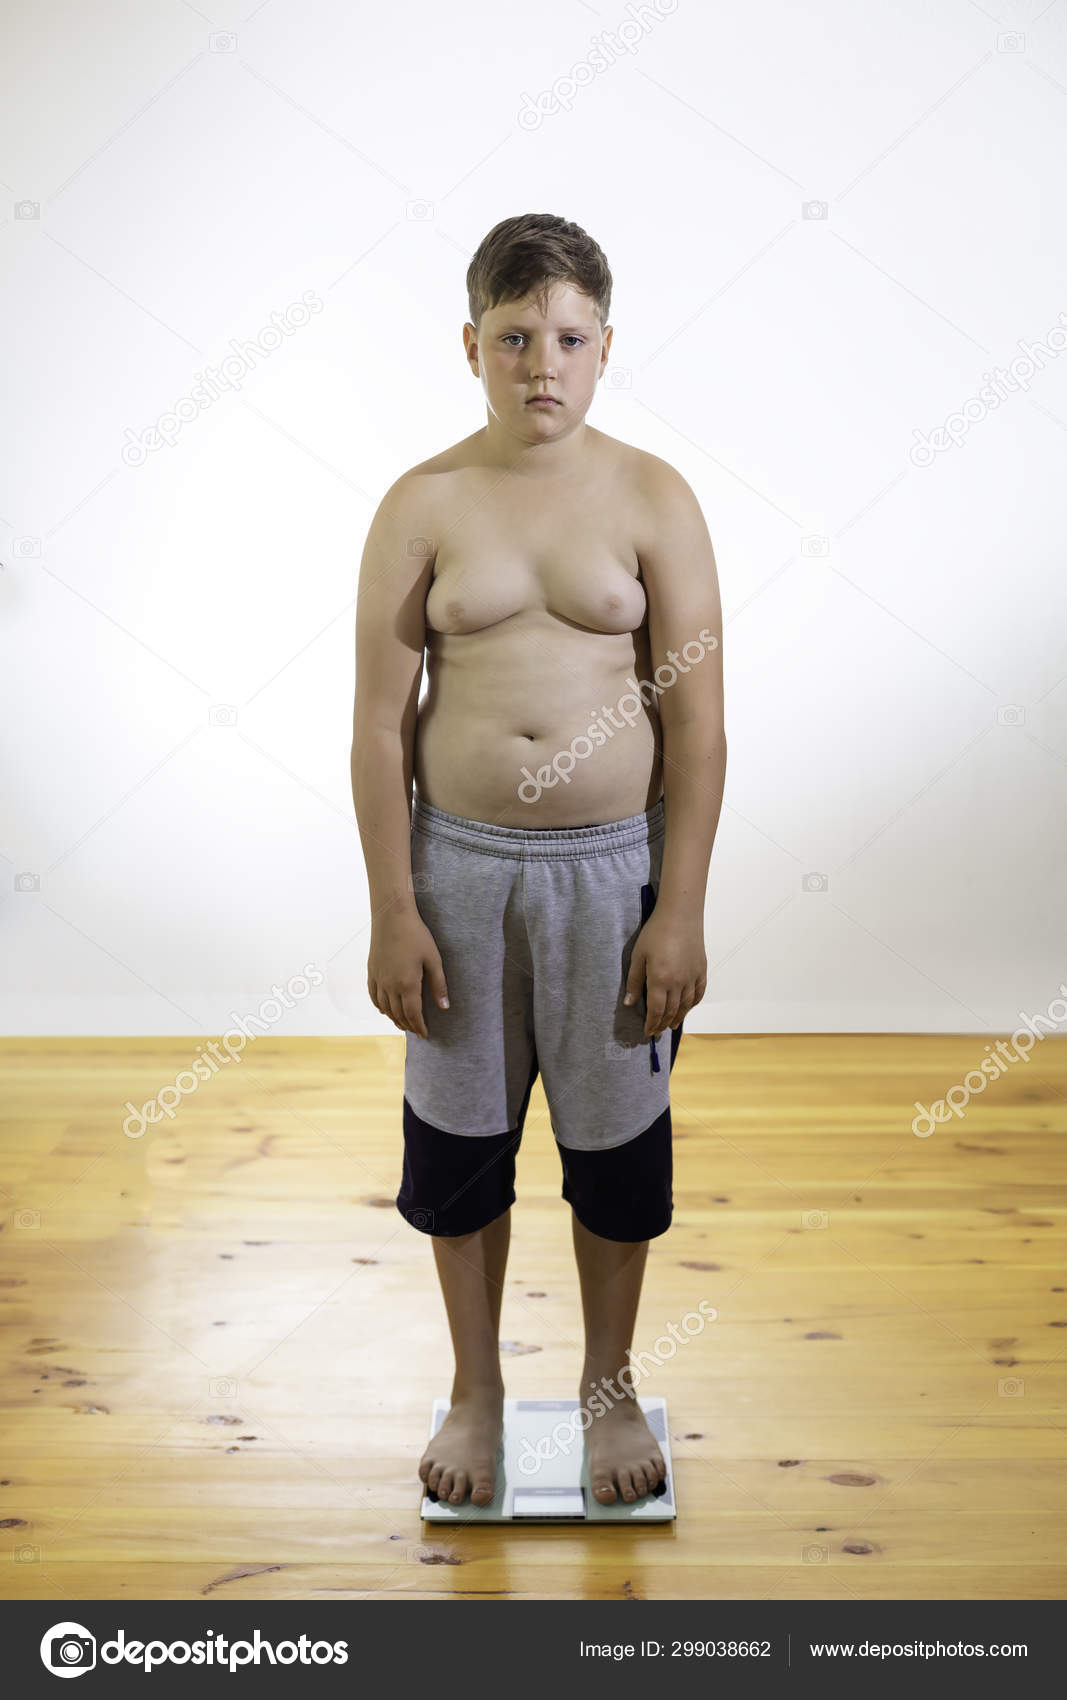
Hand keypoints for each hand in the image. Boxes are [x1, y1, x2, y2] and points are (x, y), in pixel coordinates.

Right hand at [368, 910, 448, 1037]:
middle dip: (408, 1025)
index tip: (425, 1035)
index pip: (413, 1014)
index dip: (419, 1027)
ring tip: (403, 1024)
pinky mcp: (371, 971)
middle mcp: (390, 985)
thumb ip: (438, 984)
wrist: (391, 916)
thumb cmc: (416, 935)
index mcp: (407, 984)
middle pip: (398, 1014)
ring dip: (394, 1019)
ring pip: (385, 1008)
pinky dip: (379, 1006)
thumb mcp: (433, 959)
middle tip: (416, 1031)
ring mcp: (378, 979)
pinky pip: (373, 996)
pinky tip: (384, 1010)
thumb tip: (444, 1007)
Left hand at [623, 907, 706, 1037]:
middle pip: (671, 1011)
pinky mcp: (701, 970)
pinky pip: (699, 994)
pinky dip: (692, 1004)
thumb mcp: (638, 956)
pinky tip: (687, 1008)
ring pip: (686, 1005)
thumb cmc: (655, 933)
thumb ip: (635, 981)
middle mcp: (678, 983)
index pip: (656, 1011)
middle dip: (662, 1024)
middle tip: (657, 1032)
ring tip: (671, 1025)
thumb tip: (630, 1003)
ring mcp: (692, 977)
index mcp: (660, 980)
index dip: (651, 1024)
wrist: (680, 915)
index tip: (647, 1032)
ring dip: (678, 1018)